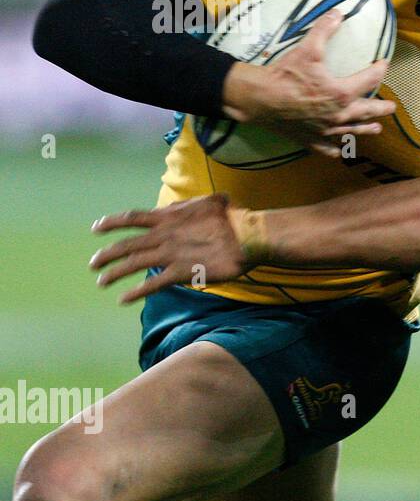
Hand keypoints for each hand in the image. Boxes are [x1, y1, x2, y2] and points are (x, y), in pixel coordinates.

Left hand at [89, 195, 252, 303]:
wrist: (246, 237)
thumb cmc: (232, 217)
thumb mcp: (207, 201)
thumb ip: (184, 205)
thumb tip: (171, 207)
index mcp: (168, 217)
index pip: (131, 219)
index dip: (111, 223)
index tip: (96, 228)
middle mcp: (163, 235)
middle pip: (126, 245)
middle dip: (106, 255)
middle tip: (93, 263)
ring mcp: (169, 255)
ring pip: (132, 265)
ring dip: (114, 274)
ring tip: (102, 282)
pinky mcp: (180, 273)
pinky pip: (151, 284)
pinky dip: (135, 292)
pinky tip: (124, 299)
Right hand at [221, 9, 395, 157]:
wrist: (259, 98)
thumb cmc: (285, 74)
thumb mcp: (307, 49)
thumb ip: (325, 29)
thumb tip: (338, 12)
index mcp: (342, 93)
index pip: (370, 80)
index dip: (379, 70)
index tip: (383, 64)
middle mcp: (338, 115)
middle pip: (367, 111)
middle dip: (381, 108)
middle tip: (392, 108)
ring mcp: (325, 130)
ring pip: (352, 131)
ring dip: (366, 129)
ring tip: (376, 128)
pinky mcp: (311, 139)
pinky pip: (327, 148)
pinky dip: (335, 149)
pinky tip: (339, 150)